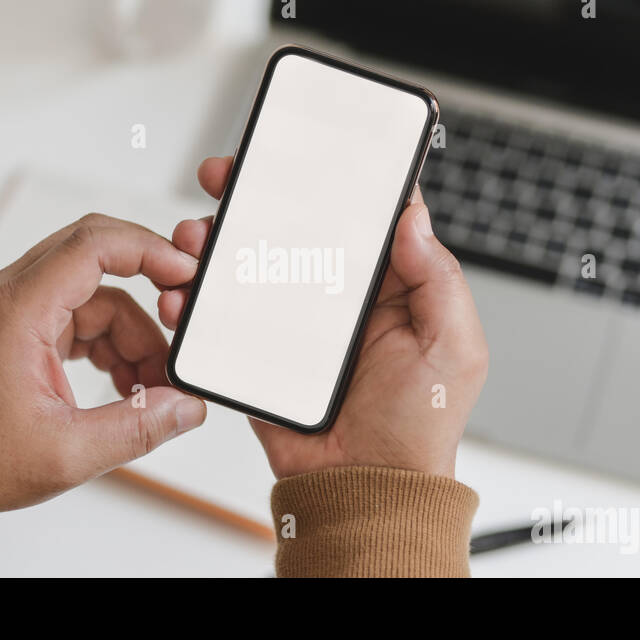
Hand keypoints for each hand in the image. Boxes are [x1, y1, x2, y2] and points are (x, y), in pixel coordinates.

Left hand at [0, 214, 206, 521]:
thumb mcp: (64, 453)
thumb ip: (136, 428)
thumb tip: (187, 407)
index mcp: (19, 309)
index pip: (95, 243)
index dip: (150, 250)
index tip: (186, 275)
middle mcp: (14, 295)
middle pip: (100, 259)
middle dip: (151, 293)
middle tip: (183, 331)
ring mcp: (16, 310)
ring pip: (96, 296)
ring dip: (132, 336)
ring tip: (149, 390)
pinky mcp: (19, 330)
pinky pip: (80, 317)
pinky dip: (110, 346)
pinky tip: (124, 387)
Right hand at [158, 157, 488, 479]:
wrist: (366, 491)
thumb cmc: (419, 428)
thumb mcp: (453, 348)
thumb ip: (439, 278)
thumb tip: (413, 216)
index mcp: (389, 285)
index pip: (359, 216)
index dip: (332, 177)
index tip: (302, 147)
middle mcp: (338, 297)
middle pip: (292, 227)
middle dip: (255, 195)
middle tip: (228, 176)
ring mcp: (295, 322)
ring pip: (250, 264)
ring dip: (216, 241)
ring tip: (196, 236)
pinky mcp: (259, 352)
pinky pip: (223, 316)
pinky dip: (198, 299)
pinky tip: (186, 292)